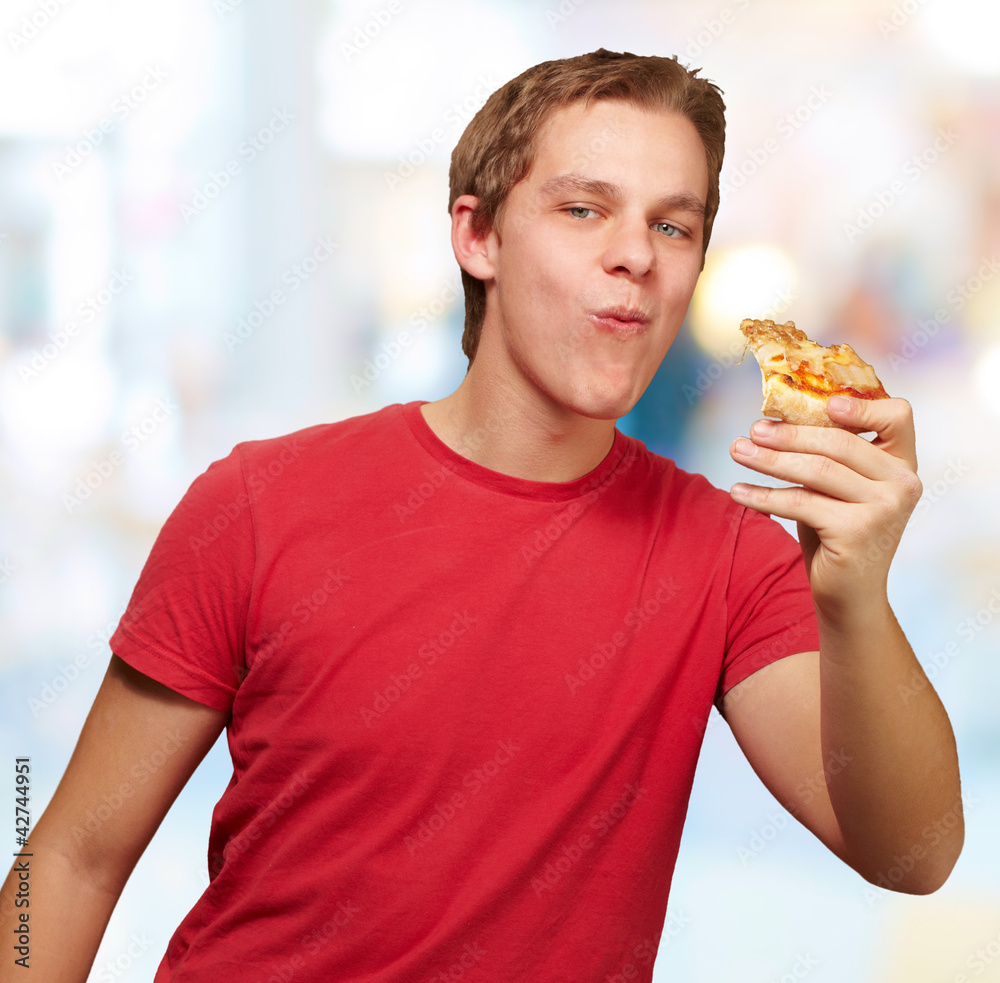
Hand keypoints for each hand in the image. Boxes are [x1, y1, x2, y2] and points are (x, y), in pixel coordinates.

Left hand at [728, 396, 921, 618]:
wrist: (850, 596)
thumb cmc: (838, 535)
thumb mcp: (837, 489)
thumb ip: (826, 456)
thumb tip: (773, 419)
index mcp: (903, 465)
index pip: (897, 418)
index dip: (863, 406)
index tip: (824, 403)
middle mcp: (902, 483)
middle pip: (839, 443)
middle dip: (789, 434)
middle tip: (752, 430)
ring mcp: (884, 508)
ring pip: (816, 470)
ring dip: (769, 460)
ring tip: (737, 451)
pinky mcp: (857, 532)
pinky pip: (799, 503)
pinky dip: (763, 496)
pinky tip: (738, 491)